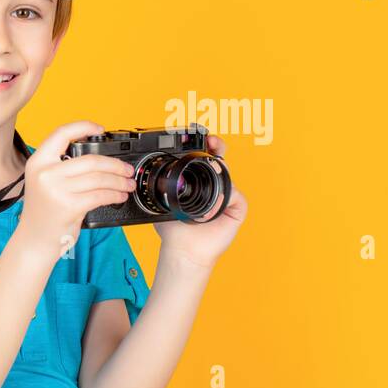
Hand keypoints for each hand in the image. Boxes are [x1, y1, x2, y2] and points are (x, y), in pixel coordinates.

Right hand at [17, 121, 136, 254]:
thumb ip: (62, 167)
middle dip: (115, 164)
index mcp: (38, 162)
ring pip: (99, 178)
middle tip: (127, 169)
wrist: (34, 239)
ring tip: (127, 184)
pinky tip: (119, 196)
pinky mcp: (69, 206)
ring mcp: (56, 190)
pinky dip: (115, 194)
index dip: (83, 126)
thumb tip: (98, 156)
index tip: (100, 129)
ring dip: (119, 181)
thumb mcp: (44, 182)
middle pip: (90, 159)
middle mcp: (45, 173)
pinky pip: (100, 195)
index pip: (61, 133)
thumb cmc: (44, 211)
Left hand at [153, 134, 247, 268]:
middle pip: (221, 161)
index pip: (205, 159)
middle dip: (218, 147)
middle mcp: (215, 186)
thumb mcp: (163, 201)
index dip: (206, 146)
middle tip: (212, 143)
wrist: (182, 249)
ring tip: (210, 175)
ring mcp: (227, 196)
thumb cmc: (173, 228)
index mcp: (199, 182)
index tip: (201, 138)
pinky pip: (235, 196)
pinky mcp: (236, 209)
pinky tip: (211, 209)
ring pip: (228, 176)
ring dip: (219, 173)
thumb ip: (160, 186)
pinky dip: (223, 199)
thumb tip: (152, 173)